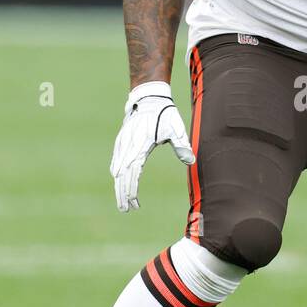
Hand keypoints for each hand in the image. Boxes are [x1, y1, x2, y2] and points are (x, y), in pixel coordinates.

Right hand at [110, 82, 194, 210]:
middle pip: (122, 175)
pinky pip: (116, 160)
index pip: (133, 172)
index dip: (131, 189)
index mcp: (140, 144)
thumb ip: (182, 145)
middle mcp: (128, 145)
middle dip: (122, 193)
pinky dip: (116, 172)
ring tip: (122, 202)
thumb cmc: (164, 114)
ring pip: (117, 169)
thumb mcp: (176, 128)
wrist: (149, 97)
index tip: (133, 202)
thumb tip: (191, 161)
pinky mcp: (121, 140)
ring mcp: (123, 143)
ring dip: (119, 186)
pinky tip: (118, 181)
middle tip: (125, 209)